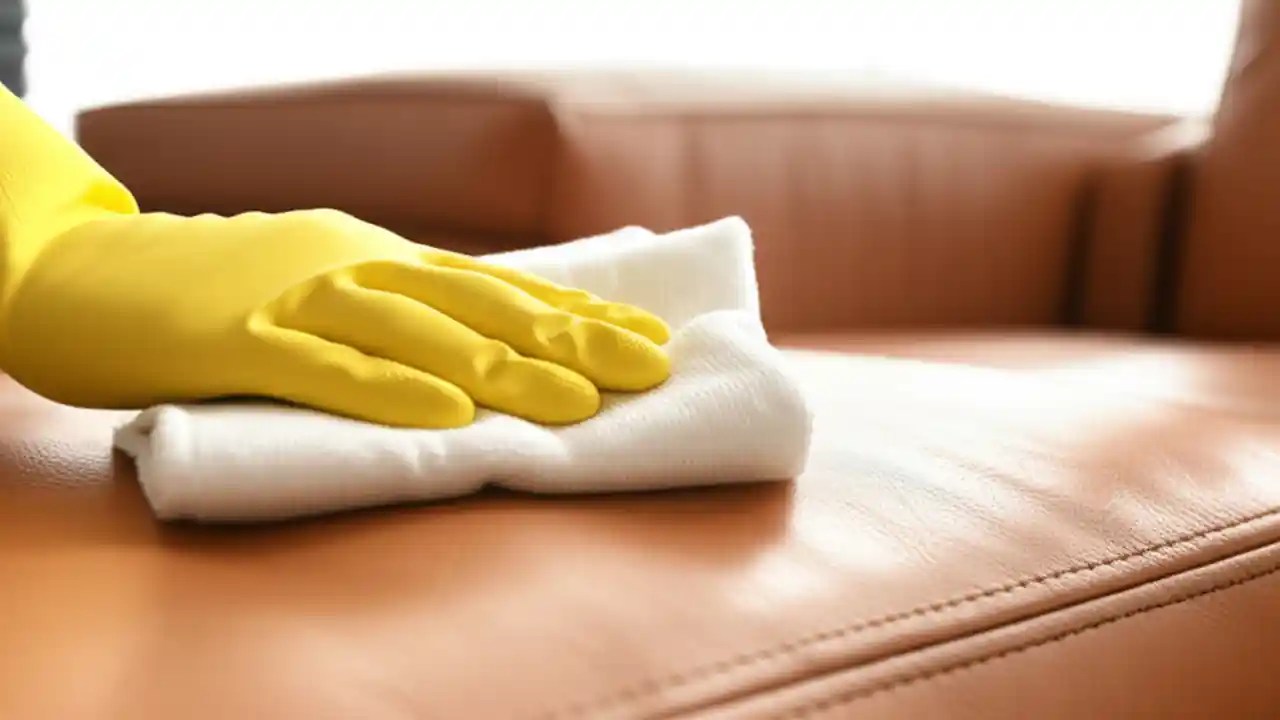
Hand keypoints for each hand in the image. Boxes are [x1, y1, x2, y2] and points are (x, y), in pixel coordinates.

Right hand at [1, 208, 670, 426]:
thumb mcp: (320, 288)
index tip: (648, 340)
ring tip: (578, 403)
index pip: (497, 288)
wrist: (84, 273)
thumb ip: (392, 312)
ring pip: (419, 332)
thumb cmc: (214, 292)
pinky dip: (392, 391)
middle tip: (648, 371)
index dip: (576, 313)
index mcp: (375, 257)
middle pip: (480, 305)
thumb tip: (478, 348)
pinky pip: (327, 368)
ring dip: (504, 368)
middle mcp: (353, 266)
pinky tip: (451, 416)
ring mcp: (297, 298)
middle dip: (570, 338)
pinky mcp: (239, 339)